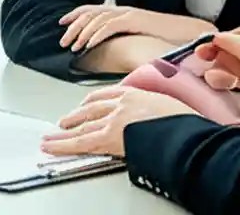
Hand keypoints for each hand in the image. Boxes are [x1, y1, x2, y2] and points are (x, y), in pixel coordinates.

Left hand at [41, 86, 196, 157]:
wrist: (188, 133)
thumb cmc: (186, 123)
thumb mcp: (171, 106)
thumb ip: (156, 108)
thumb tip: (156, 117)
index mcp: (136, 93)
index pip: (107, 94)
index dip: (93, 102)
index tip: (86, 105)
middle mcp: (122, 103)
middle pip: (91, 108)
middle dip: (76, 116)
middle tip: (65, 121)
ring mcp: (114, 118)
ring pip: (82, 125)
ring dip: (64, 132)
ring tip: (51, 137)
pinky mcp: (110, 136)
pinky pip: (81, 142)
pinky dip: (63, 145)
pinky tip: (51, 146)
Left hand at [58, 5, 213, 51]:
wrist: (189, 32)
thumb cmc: (166, 39)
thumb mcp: (140, 37)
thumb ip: (125, 40)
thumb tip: (111, 51)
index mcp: (123, 13)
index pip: (93, 9)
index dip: (75, 15)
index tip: (62, 24)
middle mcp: (123, 10)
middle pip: (90, 13)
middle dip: (73, 27)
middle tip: (62, 41)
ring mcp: (129, 13)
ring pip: (97, 19)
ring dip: (82, 33)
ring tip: (73, 47)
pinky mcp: (135, 20)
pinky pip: (110, 26)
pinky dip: (97, 35)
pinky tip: (89, 45)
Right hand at [193, 26, 239, 116]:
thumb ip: (229, 42)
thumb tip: (212, 38)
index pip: (225, 37)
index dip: (211, 43)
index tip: (199, 52)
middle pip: (224, 53)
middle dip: (213, 59)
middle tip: (204, 67)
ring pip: (227, 70)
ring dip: (219, 75)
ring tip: (218, 81)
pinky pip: (235, 84)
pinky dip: (228, 86)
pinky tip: (226, 88)